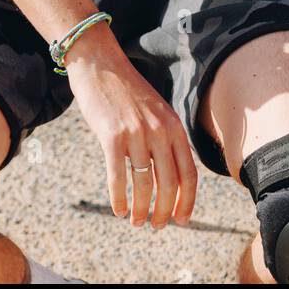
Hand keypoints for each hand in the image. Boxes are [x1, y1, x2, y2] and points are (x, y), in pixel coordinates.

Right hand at [63, 31, 196, 228]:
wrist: (99, 63)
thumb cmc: (125, 89)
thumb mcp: (155, 110)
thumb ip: (165, 137)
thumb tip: (170, 176)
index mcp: (173, 125)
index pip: (189, 173)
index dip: (187, 201)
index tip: (182, 220)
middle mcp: (159, 130)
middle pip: (169, 183)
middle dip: (165, 211)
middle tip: (157, 226)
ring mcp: (135, 133)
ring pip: (144, 184)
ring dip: (141, 209)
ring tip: (136, 221)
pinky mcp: (111, 135)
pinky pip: (118, 176)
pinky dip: (119, 198)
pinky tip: (118, 210)